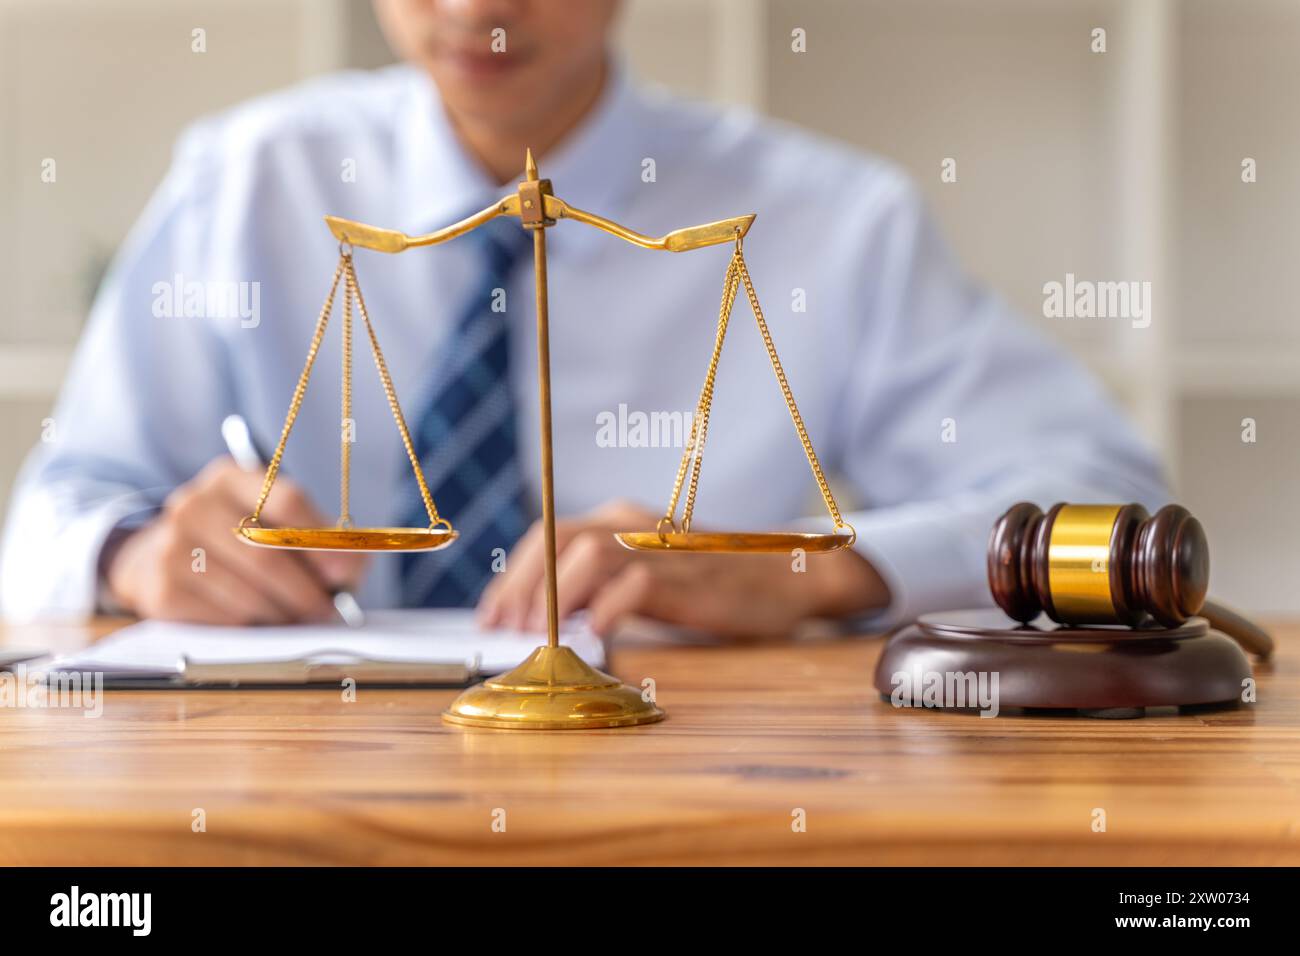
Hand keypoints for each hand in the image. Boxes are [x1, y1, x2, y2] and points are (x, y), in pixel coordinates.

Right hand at [103, 457, 365, 623]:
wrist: (162, 557)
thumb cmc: (238, 540)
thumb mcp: (274, 522)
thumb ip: (319, 538)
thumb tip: (350, 570)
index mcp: (230, 478)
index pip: (287, 500)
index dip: (321, 541)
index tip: (344, 572)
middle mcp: (194, 505)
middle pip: (266, 552)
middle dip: (305, 590)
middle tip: (326, 610)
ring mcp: (171, 546)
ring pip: (247, 592)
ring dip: (282, 613)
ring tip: (296, 618)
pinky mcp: (160, 589)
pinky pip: (222, 618)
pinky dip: (251, 627)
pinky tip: (260, 623)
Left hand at [476, 500, 888, 639]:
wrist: (786, 577)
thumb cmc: (713, 583)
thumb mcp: (648, 574)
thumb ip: (602, 585)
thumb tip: (545, 618)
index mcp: (619, 520)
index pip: (547, 535)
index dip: (512, 574)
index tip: (491, 615)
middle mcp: (632, 524)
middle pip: (556, 540)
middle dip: (520, 587)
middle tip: (504, 631)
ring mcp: (659, 547)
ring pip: (586, 556)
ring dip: (552, 598)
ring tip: (540, 636)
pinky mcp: (686, 575)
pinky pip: (633, 585)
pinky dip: (605, 610)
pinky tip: (593, 638)